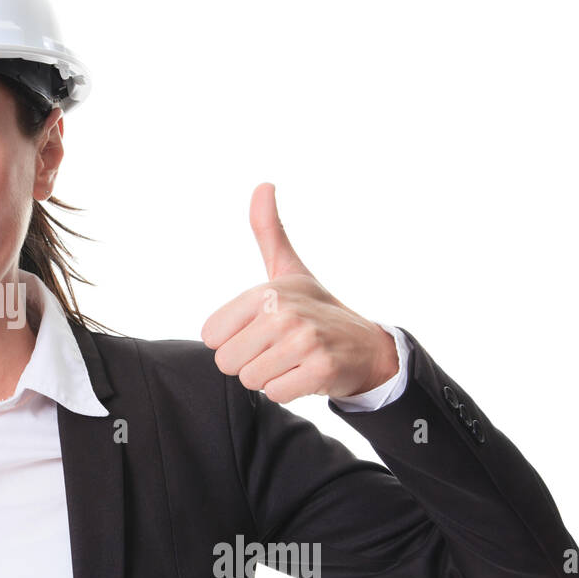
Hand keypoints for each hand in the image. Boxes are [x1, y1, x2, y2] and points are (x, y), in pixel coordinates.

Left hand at [200, 183, 397, 404]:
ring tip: (293, 358)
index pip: (211, 336)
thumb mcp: (288, 268)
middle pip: (227, 362)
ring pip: (251, 380)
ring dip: (271, 376)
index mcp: (265, 291)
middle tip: (279, 348)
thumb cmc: (317, 308)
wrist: (367, 345)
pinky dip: (290, 389)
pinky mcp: (320, 369)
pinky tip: (307, 372)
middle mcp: (283, 312)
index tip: (262, 329)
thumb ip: (268, 230)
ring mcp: (304, 340)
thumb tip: (263, 184)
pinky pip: (276, 393)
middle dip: (251, 362)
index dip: (233, 340)